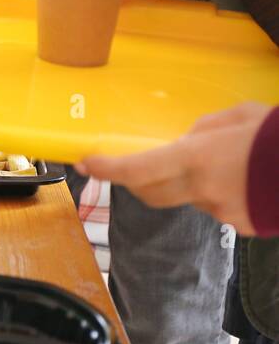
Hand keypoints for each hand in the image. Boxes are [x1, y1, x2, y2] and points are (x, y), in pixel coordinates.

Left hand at [77, 102, 269, 235]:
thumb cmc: (277, 134)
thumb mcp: (236, 117)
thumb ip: (202, 131)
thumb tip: (185, 142)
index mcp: (196, 159)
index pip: (136, 170)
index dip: (106, 169)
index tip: (84, 164)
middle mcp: (202, 190)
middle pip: (149, 192)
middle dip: (135, 181)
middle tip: (133, 165)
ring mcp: (221, 212)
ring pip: (187, 198)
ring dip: (189, 183)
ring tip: (227, 164)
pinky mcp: (240, 226)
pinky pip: (216, 208)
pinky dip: (219, 194)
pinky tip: (244, 180)